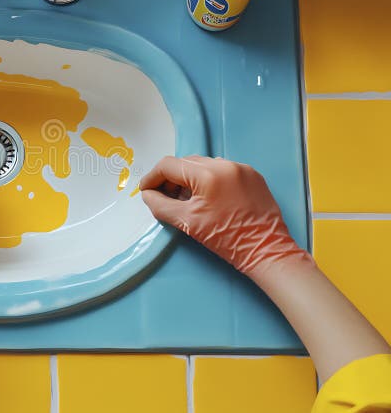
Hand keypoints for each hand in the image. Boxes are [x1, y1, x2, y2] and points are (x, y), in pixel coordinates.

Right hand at [140, 155, 311, 276]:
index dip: (153, 177)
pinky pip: (222, 170)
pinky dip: (209, 180)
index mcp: (208, 175)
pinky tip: (208, 198)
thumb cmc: (226, 239)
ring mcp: (241, 168)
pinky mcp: (252, 175)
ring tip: (187, 199)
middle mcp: (225, 164)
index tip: (146, 190)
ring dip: (190, 178)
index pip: (169, 165)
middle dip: (171, 178)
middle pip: (186, 162)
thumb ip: (160, 205)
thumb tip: (148, 195)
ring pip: (203, 165)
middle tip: (165, 197)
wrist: (265, 250)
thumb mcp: (187, 223)